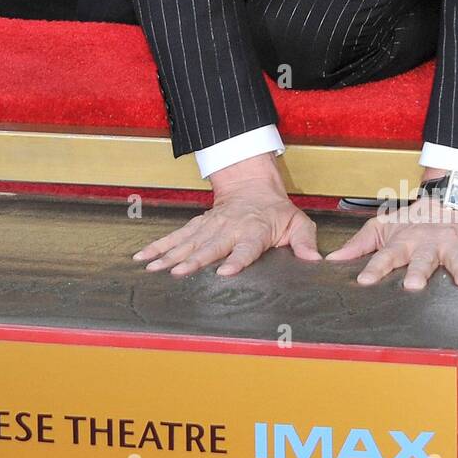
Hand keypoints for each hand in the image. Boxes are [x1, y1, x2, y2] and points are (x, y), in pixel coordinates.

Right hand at [133, 153, 319, 277]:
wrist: (252, 185)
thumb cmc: (276, 211)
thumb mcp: (298, 222)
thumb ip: (305, 241)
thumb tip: (314, 259)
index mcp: (254, 230)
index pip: (246, 248)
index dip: (236, 260)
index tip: (225, 272)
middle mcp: (229, 228)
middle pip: (210, 246)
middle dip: (194, 260)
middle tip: (179, 273)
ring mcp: (210, 226)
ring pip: (188, 242)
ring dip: (170, 255)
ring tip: (153, 269)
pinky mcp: (198, 225)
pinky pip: (176, 236)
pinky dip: (159, 246)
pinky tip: (144, 258)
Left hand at [324, 188, 457, 290]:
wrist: (446, 198)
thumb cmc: (411, 221)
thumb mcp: (381, 227)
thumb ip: (358, 245)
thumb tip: (330, 261)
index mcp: (403, 243)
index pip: (385, 257)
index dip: (374, 268)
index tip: (364, 281)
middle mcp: (427, 244)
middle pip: (422, 259)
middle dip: (418, 272)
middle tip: (414, 285)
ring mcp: (452, 243)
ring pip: (456, 258)